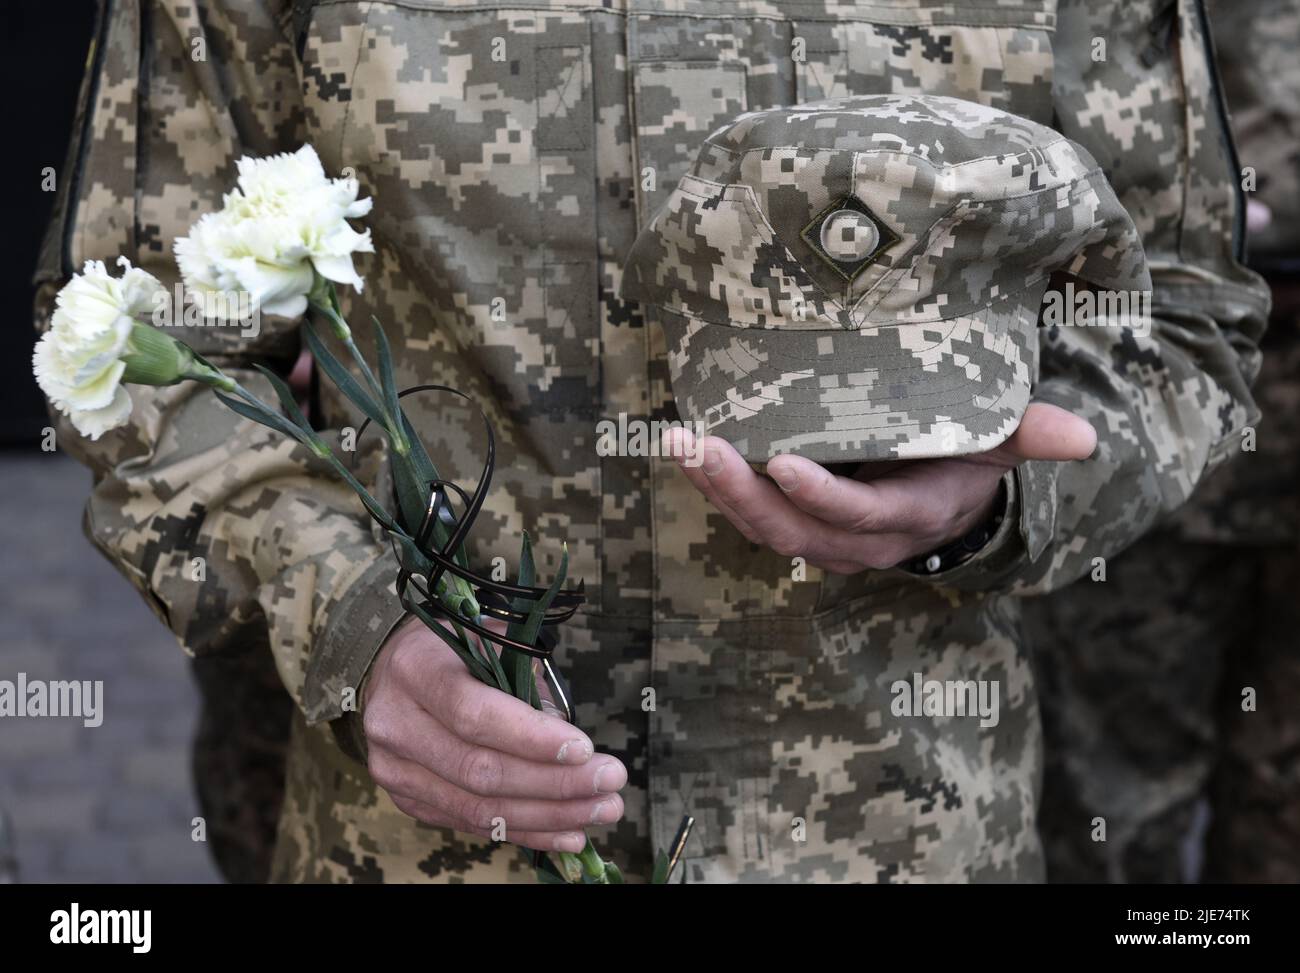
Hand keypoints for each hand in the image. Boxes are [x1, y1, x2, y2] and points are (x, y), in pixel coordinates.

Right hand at [362, 615, 626, 853]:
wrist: (388, 671)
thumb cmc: (452, 650)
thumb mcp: (488, 640)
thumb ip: (527, 683)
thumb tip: (573, 745)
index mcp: (416, 669)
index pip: (474, 714)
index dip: (531, 738)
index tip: (585, 749)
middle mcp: (395, 723)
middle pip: (480, 769)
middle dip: (554, 783)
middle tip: (610, 782)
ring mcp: (394, 769)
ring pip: (478, 807)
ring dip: (549, 815)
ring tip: (601, 810)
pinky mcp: (406, 800)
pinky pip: (471, 824)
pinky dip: (525, 831)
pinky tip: (568, 832)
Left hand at [665, 402, 1095, 573]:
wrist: (946, 496)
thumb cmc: (969, 459)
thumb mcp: (1001, 446)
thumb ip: (1030, 437)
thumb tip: (1084, 439)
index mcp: (907, 518)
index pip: (860, 515)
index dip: (822, 496)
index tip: (781, 462)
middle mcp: (858, 540)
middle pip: (791, 530)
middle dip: (740, 492)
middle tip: (695, 445)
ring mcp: (822, 536)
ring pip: (762, 526)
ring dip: (715, 488)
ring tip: (677, 442)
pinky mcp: (797, 522)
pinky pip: (751, 512)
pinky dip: (716, 484)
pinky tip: (685, 446)